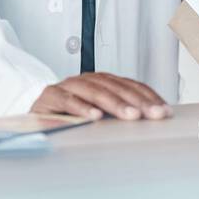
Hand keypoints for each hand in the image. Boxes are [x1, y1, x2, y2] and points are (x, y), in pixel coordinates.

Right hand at [31, 73, 169, 120]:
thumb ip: (119, 112)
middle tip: (153, 115)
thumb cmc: (70, 114)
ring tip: (131, 116)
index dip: (149, 97)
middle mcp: (87, 80)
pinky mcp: (50, 96)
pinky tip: (94, 117)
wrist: (35, 111)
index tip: (164, 111)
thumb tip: (152, 118)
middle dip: (137, 101)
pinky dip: (81, 108)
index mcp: (102, 81)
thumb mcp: (99, 112)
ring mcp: (68, 86)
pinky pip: (67, 100)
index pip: (130, 85)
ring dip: (114, 104)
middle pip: (116, 87)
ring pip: (95, 91)